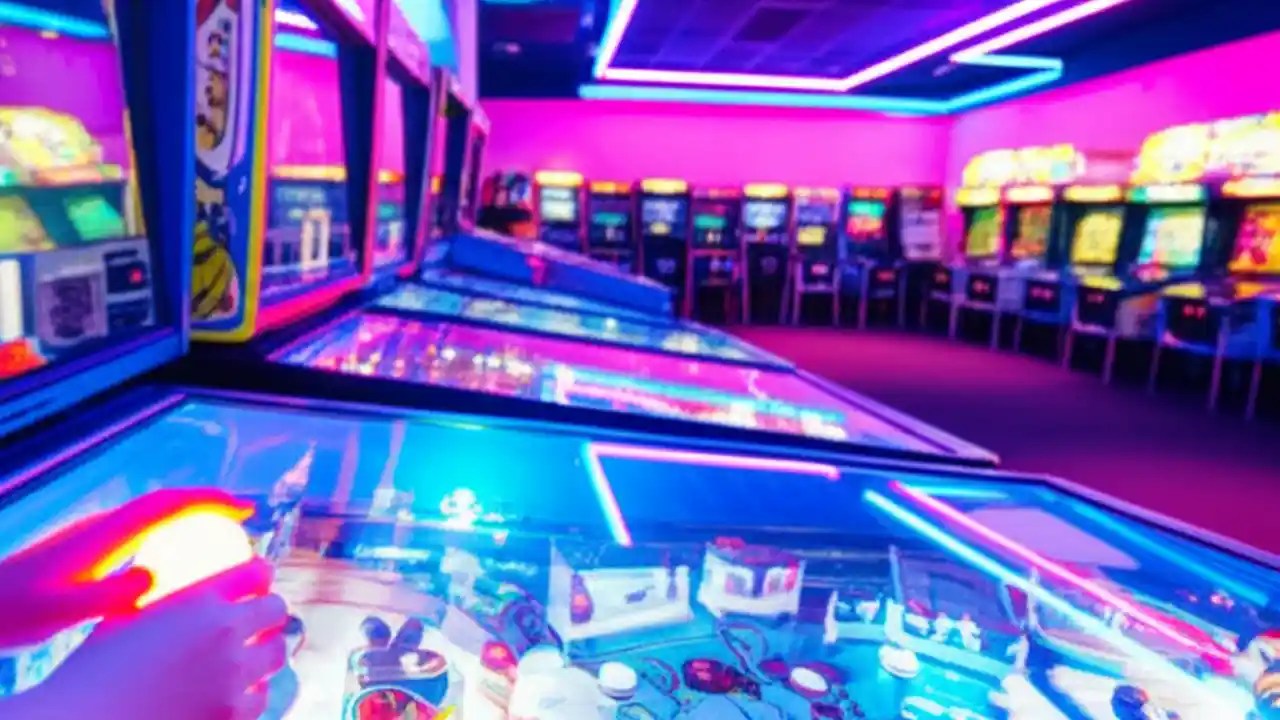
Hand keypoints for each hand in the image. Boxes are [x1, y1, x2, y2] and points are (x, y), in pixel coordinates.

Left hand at [0, 489, 253, 647]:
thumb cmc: (15, 612)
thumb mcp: (64, 609)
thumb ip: (110, 593)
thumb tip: (154, 575)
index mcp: (104, 535)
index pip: (166, 506)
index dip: (209, 502)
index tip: (244, 507)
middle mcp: (102, 528)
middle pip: (164, 503)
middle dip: (206, 502)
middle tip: (244, 515)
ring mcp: (92, 537)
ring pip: (151, 517)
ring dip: (187, 517)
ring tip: (218, 534)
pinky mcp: (85, 552)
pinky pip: (139, 534)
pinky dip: (166, 536)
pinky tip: (171, 563)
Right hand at [34, 558, 287, 719]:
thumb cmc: (90, 674)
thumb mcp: (124, 619)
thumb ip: (157, 603)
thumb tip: (161, 583)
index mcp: (199, 601)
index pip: (256, 574)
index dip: (261, 575)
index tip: (258, 581)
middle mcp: (226, 635)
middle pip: (277, 613)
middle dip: (271, 615)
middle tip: (260, 622)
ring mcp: (233, 679)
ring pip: (276, 657)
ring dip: (266, 655)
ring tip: (252, 658)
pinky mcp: (232, 717)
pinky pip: (259, 700)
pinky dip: (252, 694)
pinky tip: (238, 695)